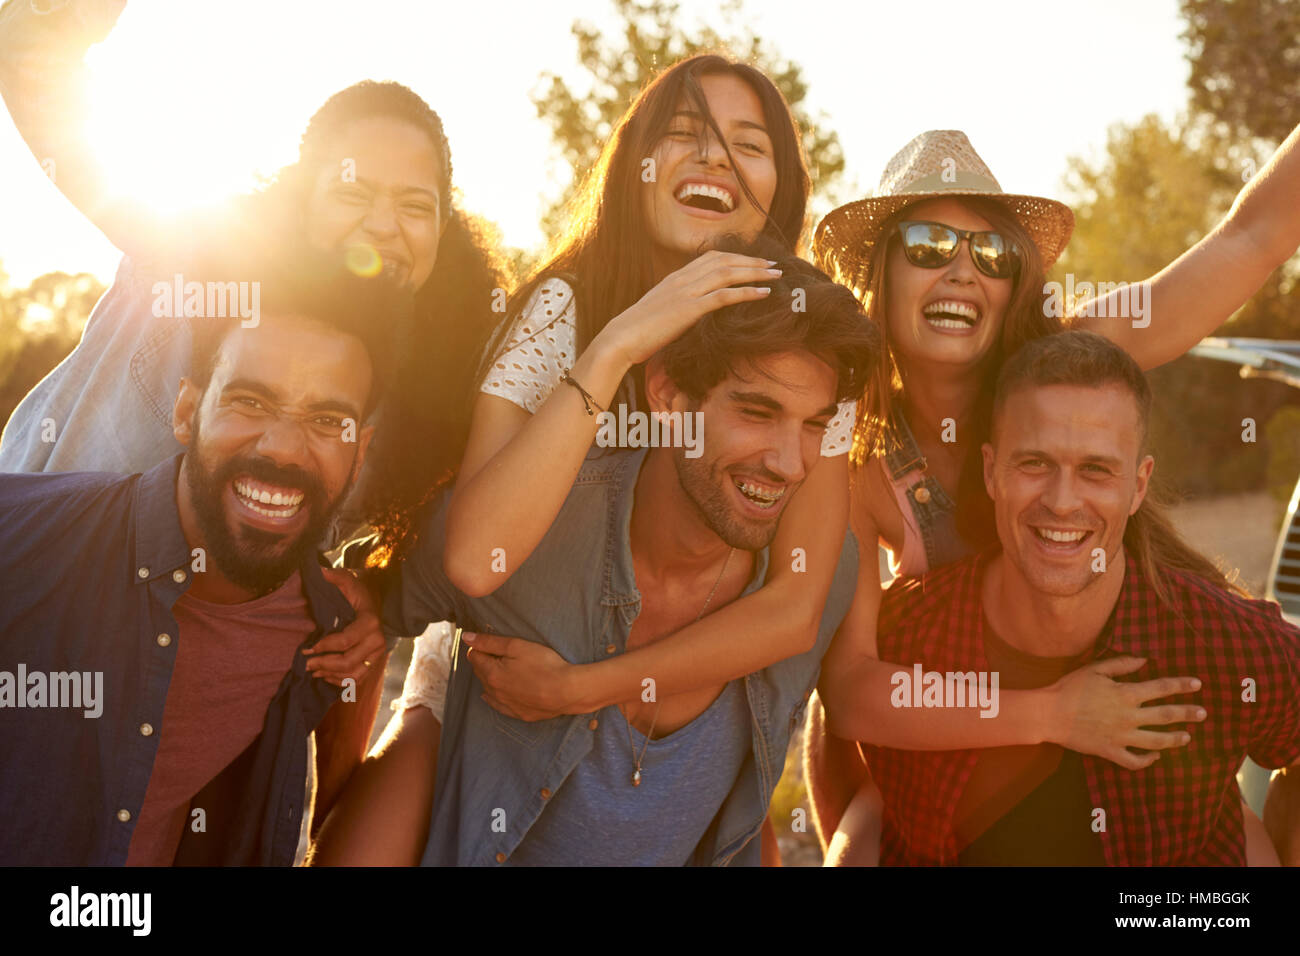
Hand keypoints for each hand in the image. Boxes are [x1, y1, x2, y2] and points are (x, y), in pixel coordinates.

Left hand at [303, 567, 386, 686]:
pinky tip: (326, 676)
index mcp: (370, 622)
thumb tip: (317, 572)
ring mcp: (378, 654)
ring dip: (331, 675)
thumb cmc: (358, 591)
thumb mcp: (347, 580)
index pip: (345, 641)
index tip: (306, 649)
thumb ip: (332, 576)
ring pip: (353, 675)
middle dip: (324, 664)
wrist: (376, 599)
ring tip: (313, 671)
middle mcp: (377, 641)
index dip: (324, 647)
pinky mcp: (375, 662)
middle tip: (305, 664)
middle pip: (348, 662)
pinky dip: (340, 682)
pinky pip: (358, 680)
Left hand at [464, 631, 579, 720]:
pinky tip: (493, 695)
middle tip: (496, 652)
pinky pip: (498, 705)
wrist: (567, 691)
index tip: (491, 642)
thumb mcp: (516, 646)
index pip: (474, 656)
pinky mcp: (518, 714)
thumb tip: (466, 637)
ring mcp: (506, 704)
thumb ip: (489, 642)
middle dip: (484, 661)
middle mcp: (494, 692)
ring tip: (499, 669)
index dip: (481, 646)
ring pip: (488, 689)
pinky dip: (494, 697)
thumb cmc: (544, 664)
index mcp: (492, 673)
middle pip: (480, 672)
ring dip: (489, 678)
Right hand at [600, 250, 778, 366]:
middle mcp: (683, 279)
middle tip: (774, 265)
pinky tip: (763, 294)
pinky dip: (747, 292)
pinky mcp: (689, 309)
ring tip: (776, 275)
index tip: (755, 261)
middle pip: (725, 260)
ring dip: (755, 272)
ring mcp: (686, 292)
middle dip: (752, 261)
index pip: (711, 257)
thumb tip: (692, 312)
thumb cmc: (637, 332)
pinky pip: (724, 297)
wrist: (620, 338)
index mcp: (676, 277)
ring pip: (728, 273)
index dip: (736, 257)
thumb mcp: (660, 312)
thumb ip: (677, 305)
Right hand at [1046, 656, 1205, 769]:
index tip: (1197, 684)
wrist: (1048, 714)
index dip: (1181, 685)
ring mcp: (1121, 736)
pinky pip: (1135, 761)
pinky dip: (1148, 760)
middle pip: (1166, 716)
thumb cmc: (1070, 688)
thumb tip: (1144, 660)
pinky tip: (1155, 756)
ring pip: (1157, 741)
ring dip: (1175, 739)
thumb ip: (1121, 664)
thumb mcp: (1095, 669)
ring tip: (1187, 737)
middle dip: (1187, 713)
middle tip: (1203, 713)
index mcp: (1126, 694)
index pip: (1161, 688)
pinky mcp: (1111, 751)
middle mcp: (1129, 716)